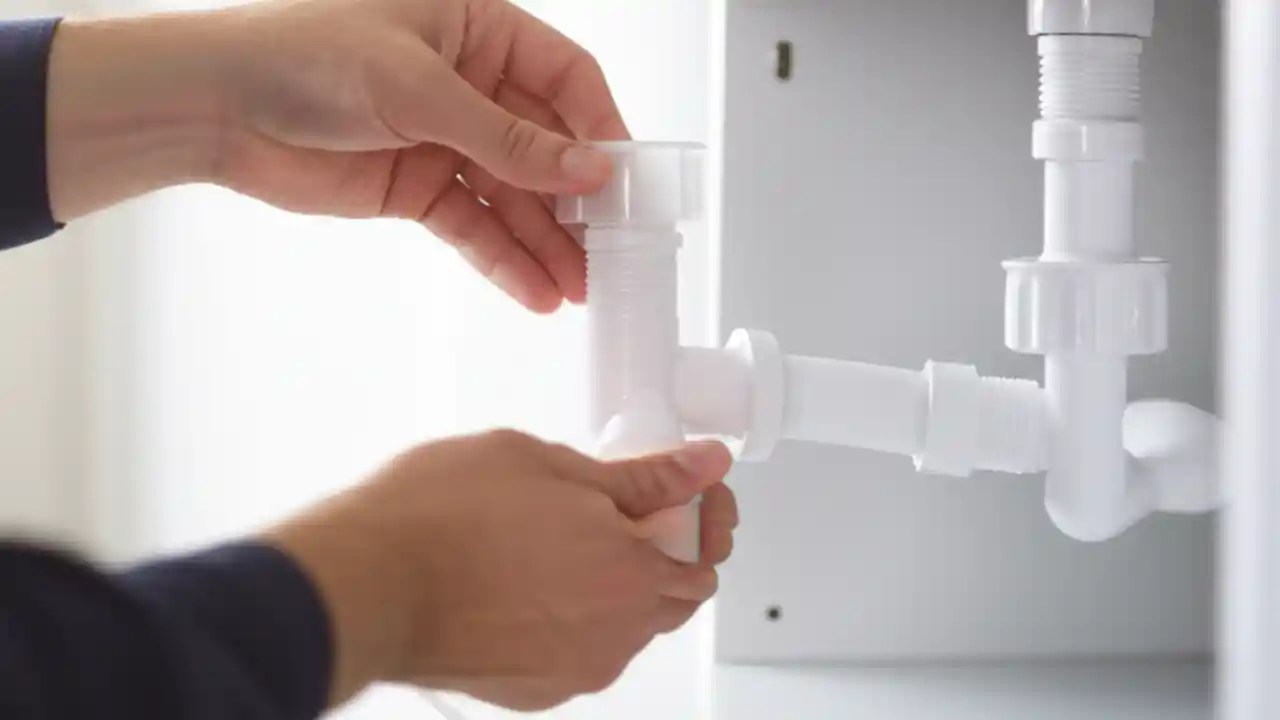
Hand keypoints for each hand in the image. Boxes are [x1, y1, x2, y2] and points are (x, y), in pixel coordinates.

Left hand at [47, 0, 629, 311]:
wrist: (216, 107)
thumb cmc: (302, 56)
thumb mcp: (421, 91)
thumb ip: (510, 139)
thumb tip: (590, 167)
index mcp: (478, 30)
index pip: (567, 78)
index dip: (601, 128)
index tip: (628, 180)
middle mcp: (469, 84)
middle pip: (547, 147)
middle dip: (578, 202)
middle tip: (611, 250)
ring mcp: (445, 139)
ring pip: (514, 197)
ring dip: (547, 243)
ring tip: (578, 287)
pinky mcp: (418, 188)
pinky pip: (474, 227)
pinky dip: (503, 259)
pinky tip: (534, 290)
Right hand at [265, 430, 736, 710]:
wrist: (368, 581)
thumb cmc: (441, 518)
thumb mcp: (551, 464)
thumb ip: (643, 475)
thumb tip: (702, 466)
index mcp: (631, 572)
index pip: (707, 555)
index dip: (699, 516)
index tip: (680, 495)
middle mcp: (614, 633)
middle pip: (673, 594)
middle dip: (659, 551)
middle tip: (612, 510)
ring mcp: (575, 669)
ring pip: (623, 625)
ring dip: (612, 585)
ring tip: (555, 539)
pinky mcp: (536, 691)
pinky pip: (578, 649)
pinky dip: (570, 617)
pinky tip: (527, 578)